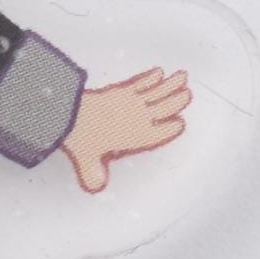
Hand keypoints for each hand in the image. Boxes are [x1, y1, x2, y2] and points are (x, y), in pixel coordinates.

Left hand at [60, 68, 189, 191]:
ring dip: (171, 84)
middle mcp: (141, 118)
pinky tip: (158, 71)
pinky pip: (141, 82)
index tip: (181, 123)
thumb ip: (93, 173)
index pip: (162, 133)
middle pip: (166, 108)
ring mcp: (133, 102)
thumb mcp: (87, 159)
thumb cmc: (81, 137)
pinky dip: (150, 77)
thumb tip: (94, 187)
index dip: (173, 127)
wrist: (71, 114)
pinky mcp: (122, 89)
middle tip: (188, 94)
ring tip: (183, 76)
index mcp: (139, 137)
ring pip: (158, 91)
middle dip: (178, 101)